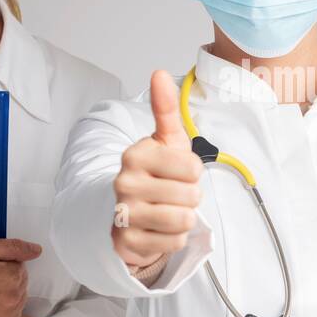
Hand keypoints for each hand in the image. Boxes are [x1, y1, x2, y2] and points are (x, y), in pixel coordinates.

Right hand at [0, 238, 41, 316]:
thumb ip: (12, 247)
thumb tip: (37, 250)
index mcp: (13, 276)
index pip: (19, 264)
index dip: (1, 263)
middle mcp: (15, 298)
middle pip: (20, 282)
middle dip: (4, 278)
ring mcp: (8, 316)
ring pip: (16, 298)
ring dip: (4, 294)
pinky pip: (9, 314)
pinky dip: (0, 309)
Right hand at [111, 70, 203, 267]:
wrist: (129, 210)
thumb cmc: (156, 172)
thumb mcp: (166, 140)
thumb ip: (165, 108)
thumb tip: (159, 73)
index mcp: (135, 155)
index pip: (192, 168)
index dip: (193, 173)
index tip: (177, 172)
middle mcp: (124, 183)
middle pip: (190, 196)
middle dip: (189, 197)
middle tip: (172, 194)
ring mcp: (123, 215)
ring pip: (182, 221)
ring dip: (183, 218)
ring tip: (168, 210)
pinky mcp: (126, 243)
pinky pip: (173, 242)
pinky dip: (173, 238)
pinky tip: (159, 229)